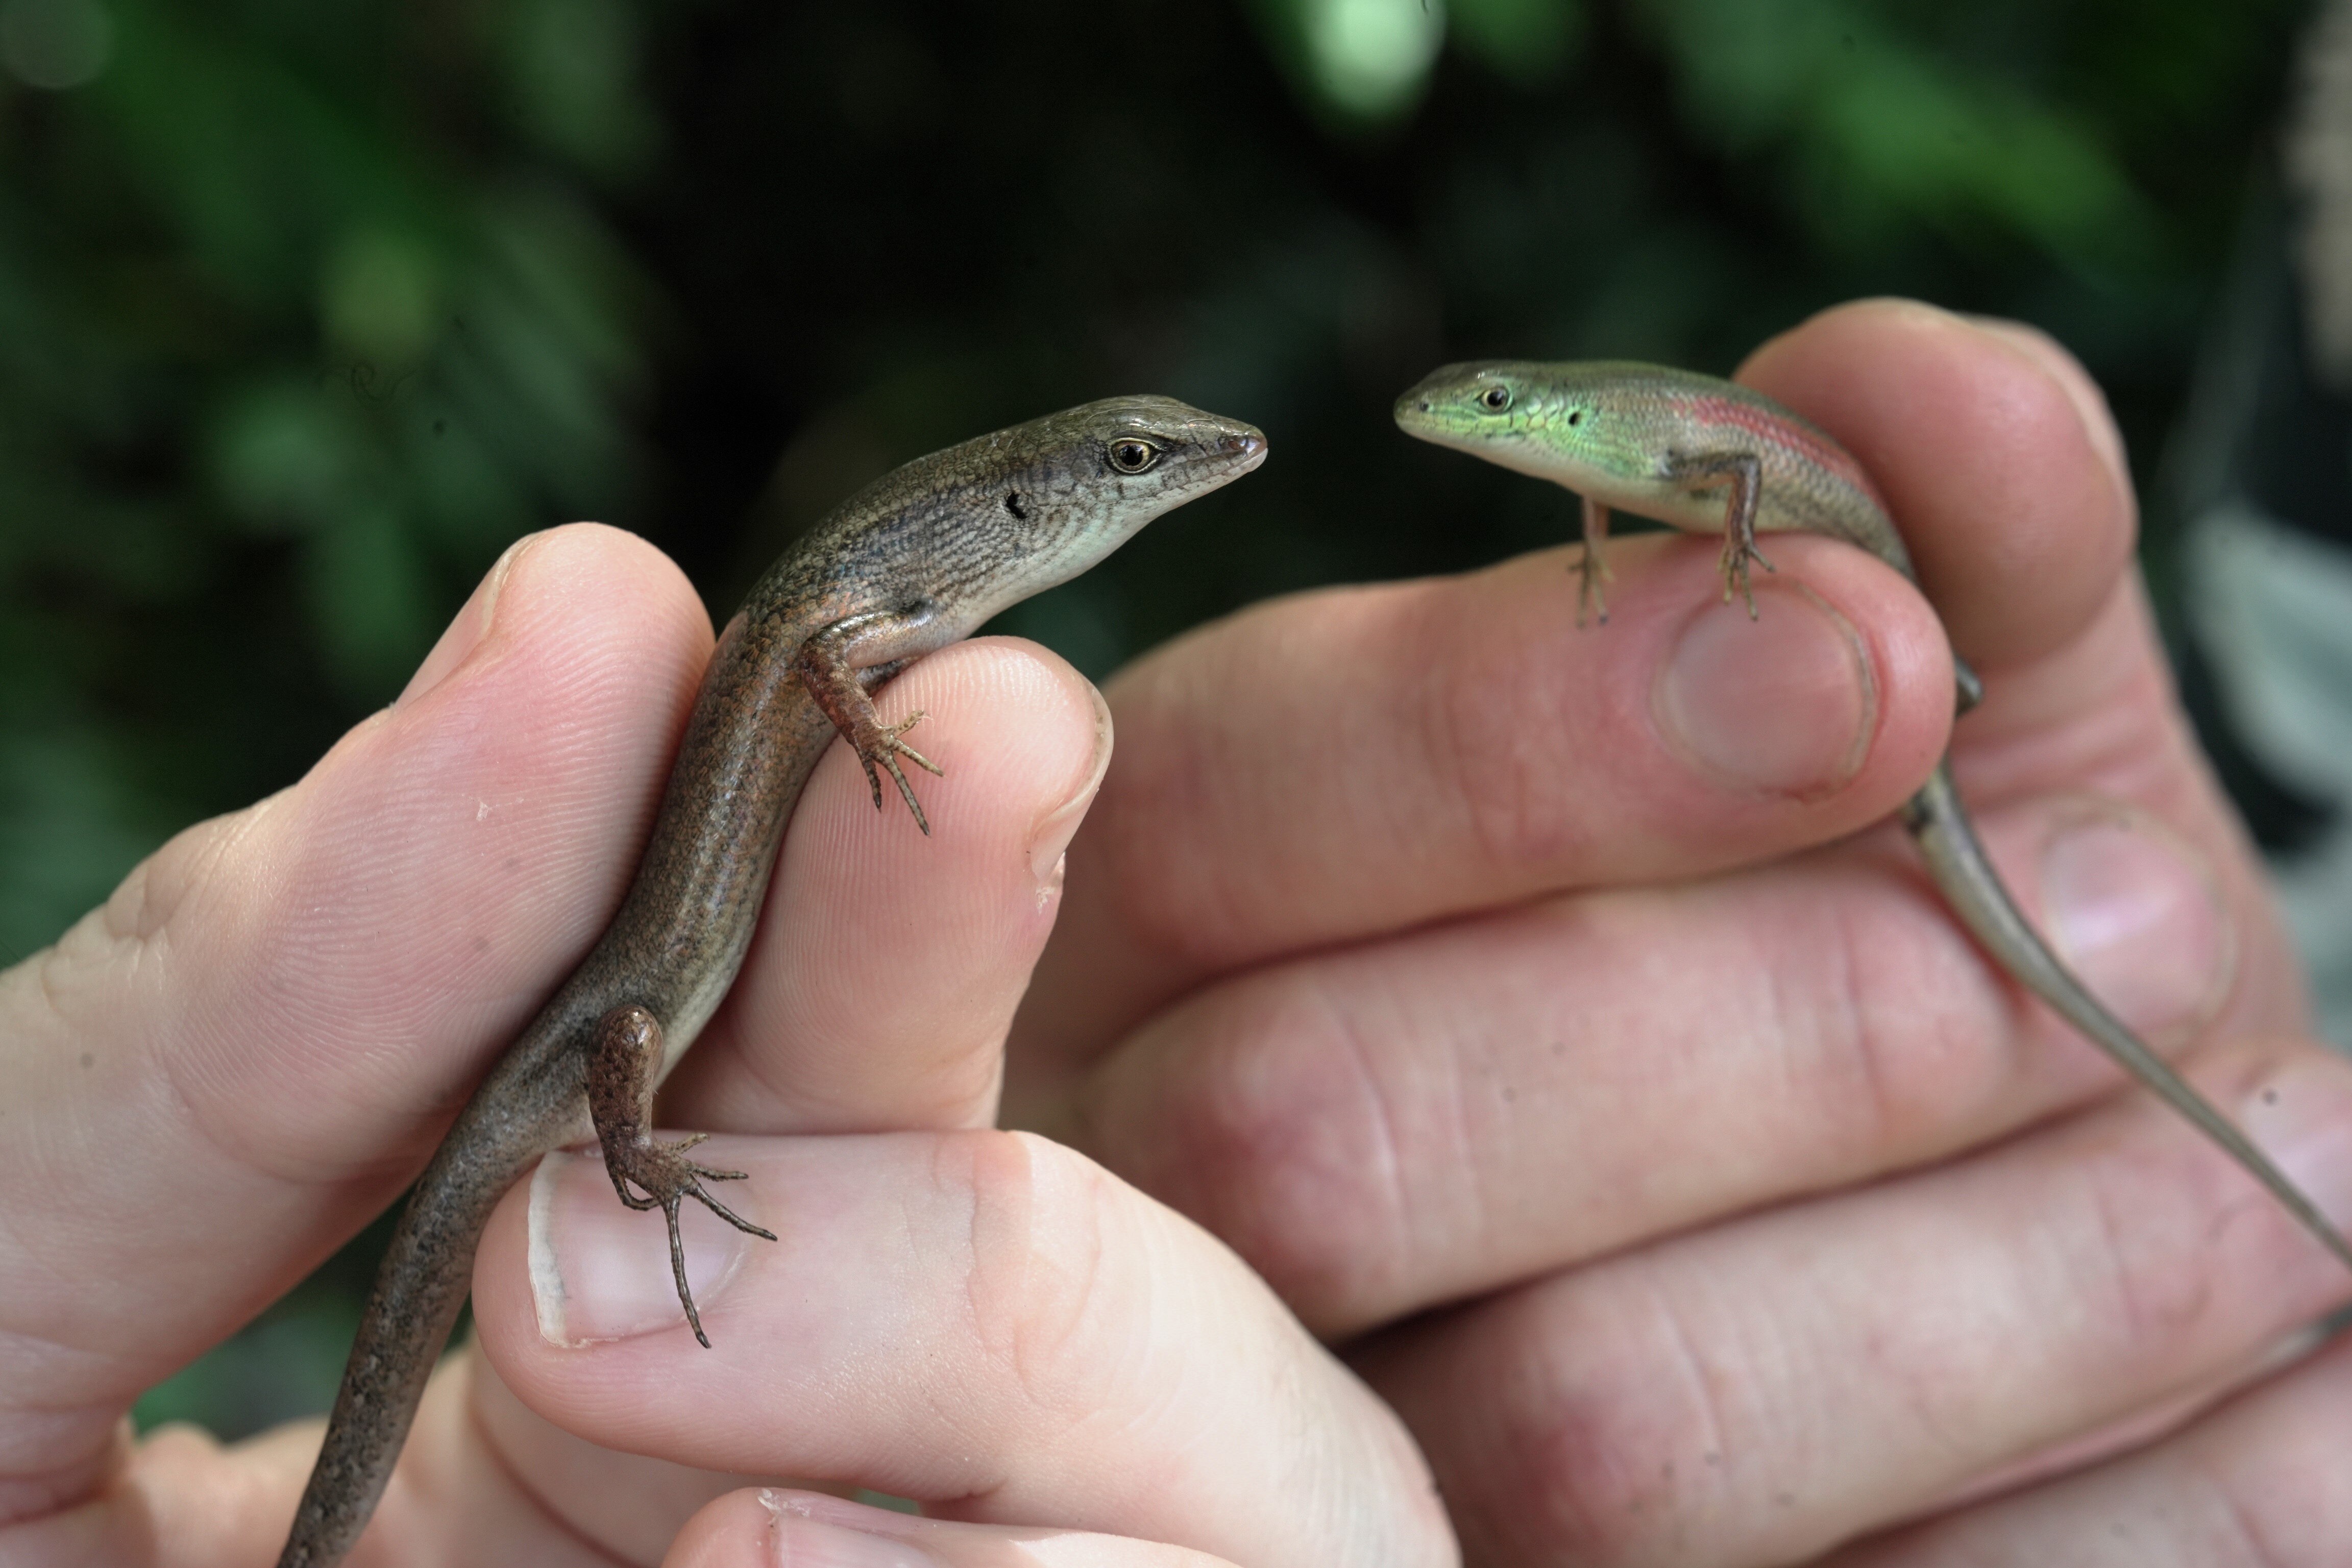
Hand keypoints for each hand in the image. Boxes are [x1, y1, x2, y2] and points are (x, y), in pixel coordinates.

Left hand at [0, 524, 1451, 1565]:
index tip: (947, 703)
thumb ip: (245, 1011)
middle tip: (670, 1179)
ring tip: (700, 1538)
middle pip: (1134, 1289)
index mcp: (645, 1338)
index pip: (883, 1054)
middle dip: (982, 1193)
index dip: (935, 873)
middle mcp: (858, 1493)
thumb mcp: (10, 1309)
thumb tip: (590, 617)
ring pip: (1281, 1498)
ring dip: (1059, 1437)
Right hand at [1008, 300, 2351, 1564]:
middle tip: (2122, 935)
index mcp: (1201, 906)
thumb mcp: (1932, 691)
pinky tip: (2262, 1365)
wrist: (1994, 1192)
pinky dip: (2124, 1492)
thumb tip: (1906, 394)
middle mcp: (1187, 1203)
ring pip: (1588, 1422)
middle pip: (1325, 1134)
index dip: (1508, 732)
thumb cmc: (1891, 898)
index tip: (1866, 659)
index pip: (1217, 805)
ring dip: (2005, 1275)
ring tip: (2253, 1157)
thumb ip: (1907, 526)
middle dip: (1783, 1025)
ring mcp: (1344, 1475)